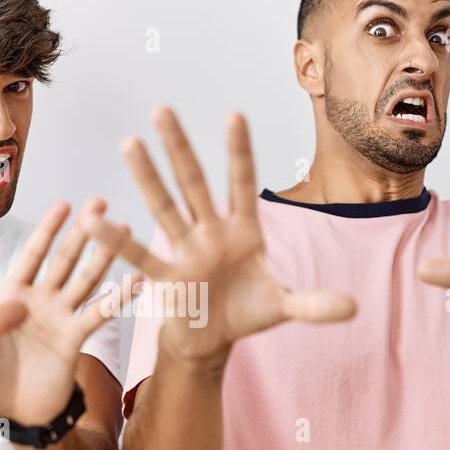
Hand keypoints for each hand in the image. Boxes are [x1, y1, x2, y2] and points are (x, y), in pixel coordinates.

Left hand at [0, 198, 138, 424]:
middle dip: (82, 232)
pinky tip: (138, 279)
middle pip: (64, 259)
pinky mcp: (75, 339)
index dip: (46, 231)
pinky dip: (118, 297)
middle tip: (101, 203)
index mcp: (12, 296)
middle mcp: (41, 301)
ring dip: (105, 256)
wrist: (17, 411)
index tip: (63, 204)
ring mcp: (61, 317)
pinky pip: (98, 315)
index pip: (31, 256)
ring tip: (125, 231)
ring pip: (86, 280)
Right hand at [78, 106, 355, 364]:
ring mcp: (185, 250)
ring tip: (129, 143)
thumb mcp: (284, 307)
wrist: (213, 340)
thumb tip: (354, 306)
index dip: (238, 152)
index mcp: (243, 230)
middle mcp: (210, 231)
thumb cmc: (247, 313)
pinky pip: (140, 256)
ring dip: (147, 177)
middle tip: (163, 109)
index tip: (234, 114)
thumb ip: (314, 304)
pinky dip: (118, 242)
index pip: (241, 183)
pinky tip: (95, 222)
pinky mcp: (167, 277)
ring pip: (164, 207)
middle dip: (179, 148)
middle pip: (193, 182)